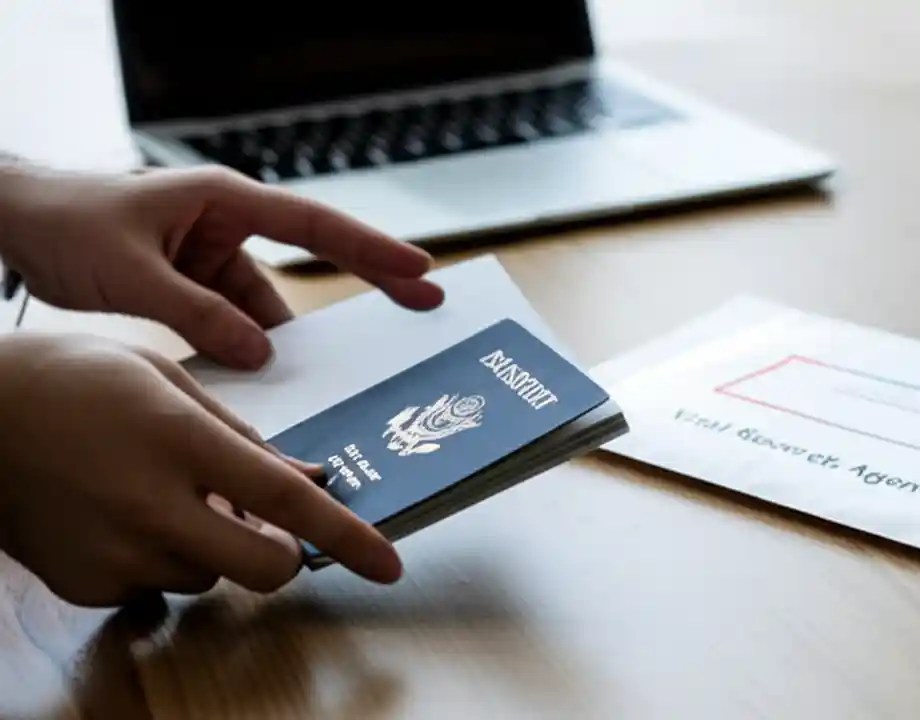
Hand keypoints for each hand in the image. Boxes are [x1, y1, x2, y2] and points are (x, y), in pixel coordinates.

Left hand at [0, 164, 443, 368]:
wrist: (14, 224)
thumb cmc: (65, 222)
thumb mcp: (130, 271)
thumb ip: (197, 313)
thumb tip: (262, 354)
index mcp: (223, 201)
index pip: (313, 224)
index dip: (370, 248)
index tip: (418, 270)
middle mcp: (228, 226)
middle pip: (312, 259)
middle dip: (367, 282)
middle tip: (424, 306)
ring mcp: (212, 258)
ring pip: (266, 308)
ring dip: (283, 344)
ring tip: (322, 381)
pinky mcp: (194, 287)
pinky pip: (233, 324)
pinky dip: (242, 353)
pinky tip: (257, 386)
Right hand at [0, 333, 401, 606]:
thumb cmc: (77, 379)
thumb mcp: (169, 383)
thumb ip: (246, 437)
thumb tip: (313, 476)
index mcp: (179, 440)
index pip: (286, 502)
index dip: (346, 536)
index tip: (388, 563)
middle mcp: (150, 505)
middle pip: (264, 568)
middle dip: (284, 553)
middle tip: (267, 521)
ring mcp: (115, 553)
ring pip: (211, 575)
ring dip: (213, 545)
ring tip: (163, 492)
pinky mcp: (86, 585)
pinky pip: (158, 587)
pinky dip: (162, 558)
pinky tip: (125, 513)